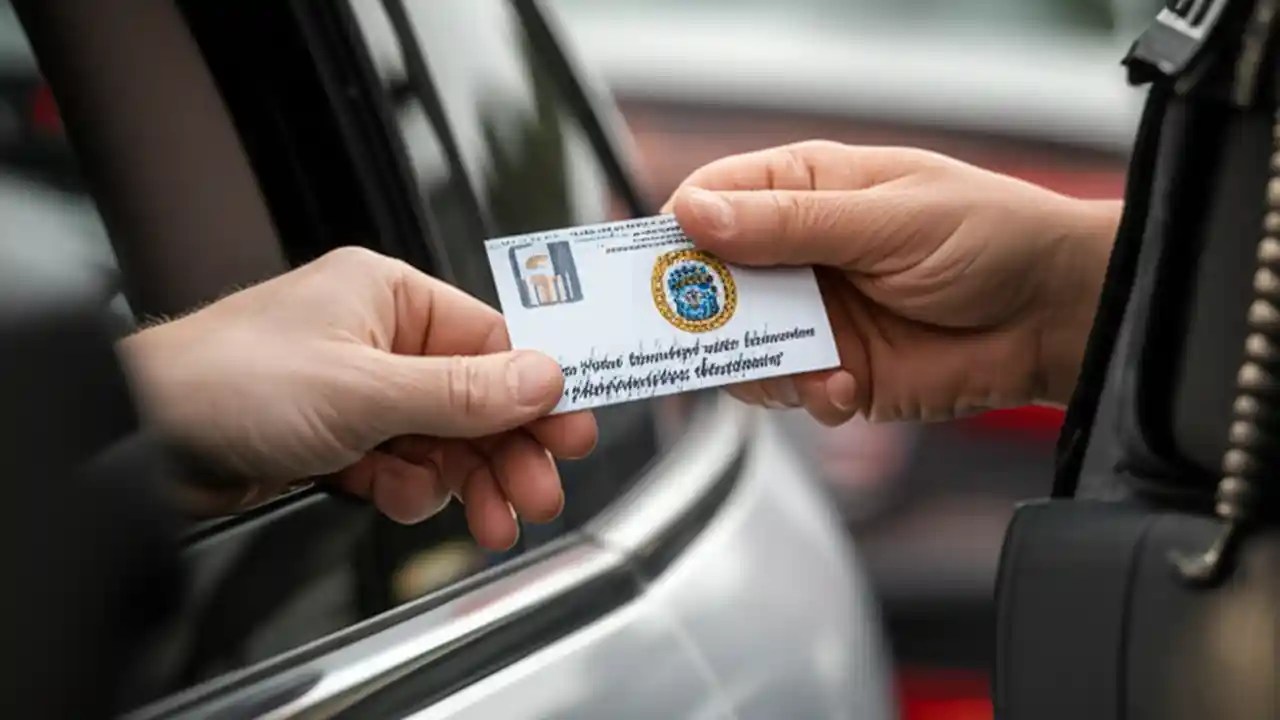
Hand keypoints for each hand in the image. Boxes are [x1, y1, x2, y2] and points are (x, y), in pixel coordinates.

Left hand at [118, 247, 596, 549]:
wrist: (138, 439)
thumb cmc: (225, 381)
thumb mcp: (362, 390)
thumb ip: (461, 391)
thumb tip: (543, 378)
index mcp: (390, 296)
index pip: (493, 342)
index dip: (538, 391)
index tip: (573, 431)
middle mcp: (380, 337)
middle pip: (475, 397)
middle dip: (505, 450)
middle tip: (534, 496)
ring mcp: (359, 388)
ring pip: (443, 438)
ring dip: (462, 480)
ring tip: (486, 520)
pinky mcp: (338, 435)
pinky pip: (401, 463)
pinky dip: (407, 488)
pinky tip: (396, 498)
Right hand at [668, 141, 1118, 424]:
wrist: (1056, 319)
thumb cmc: (989, 238)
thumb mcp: (886, 220)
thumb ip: (790, 224)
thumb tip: (696, 214)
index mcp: (806, 191)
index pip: (714, 201)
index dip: (679, 233)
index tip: (654, 268)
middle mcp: (800, 254)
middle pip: (712, 282)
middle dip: (703, 312)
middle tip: (706, 332)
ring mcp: (815, 317)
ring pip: (739, 345)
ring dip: (762, 363)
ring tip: (810, 363)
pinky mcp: (836, 372)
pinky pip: (788, 391)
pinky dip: (808, 395)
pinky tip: (848, 385)